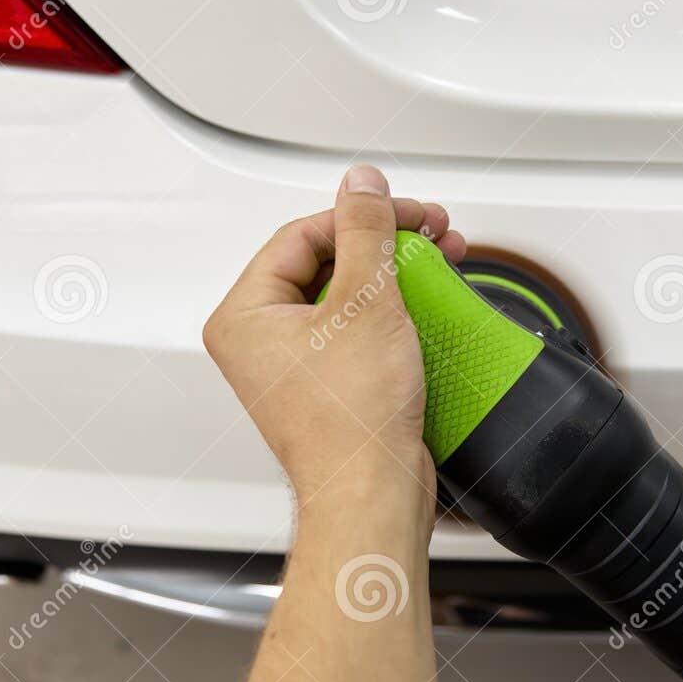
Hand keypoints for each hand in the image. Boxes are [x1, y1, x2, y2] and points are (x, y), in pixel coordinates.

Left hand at [202, 165, 464, 515]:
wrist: (371, 494)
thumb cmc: (352, 422)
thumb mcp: (366, 302)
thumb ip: (365, 232)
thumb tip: (361, 186)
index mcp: (244, 316)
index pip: (302, 236)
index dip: (360, 217)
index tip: (403, 212)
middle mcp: (260, 342)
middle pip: (326, 263)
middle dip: (386, 244)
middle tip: (428, 233)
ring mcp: (294, 368)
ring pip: (346, 298)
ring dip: (396, 276)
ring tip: (438, 263)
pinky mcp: (329, 389)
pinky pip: (358, 333)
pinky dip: (393, 315)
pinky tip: (426, 308)